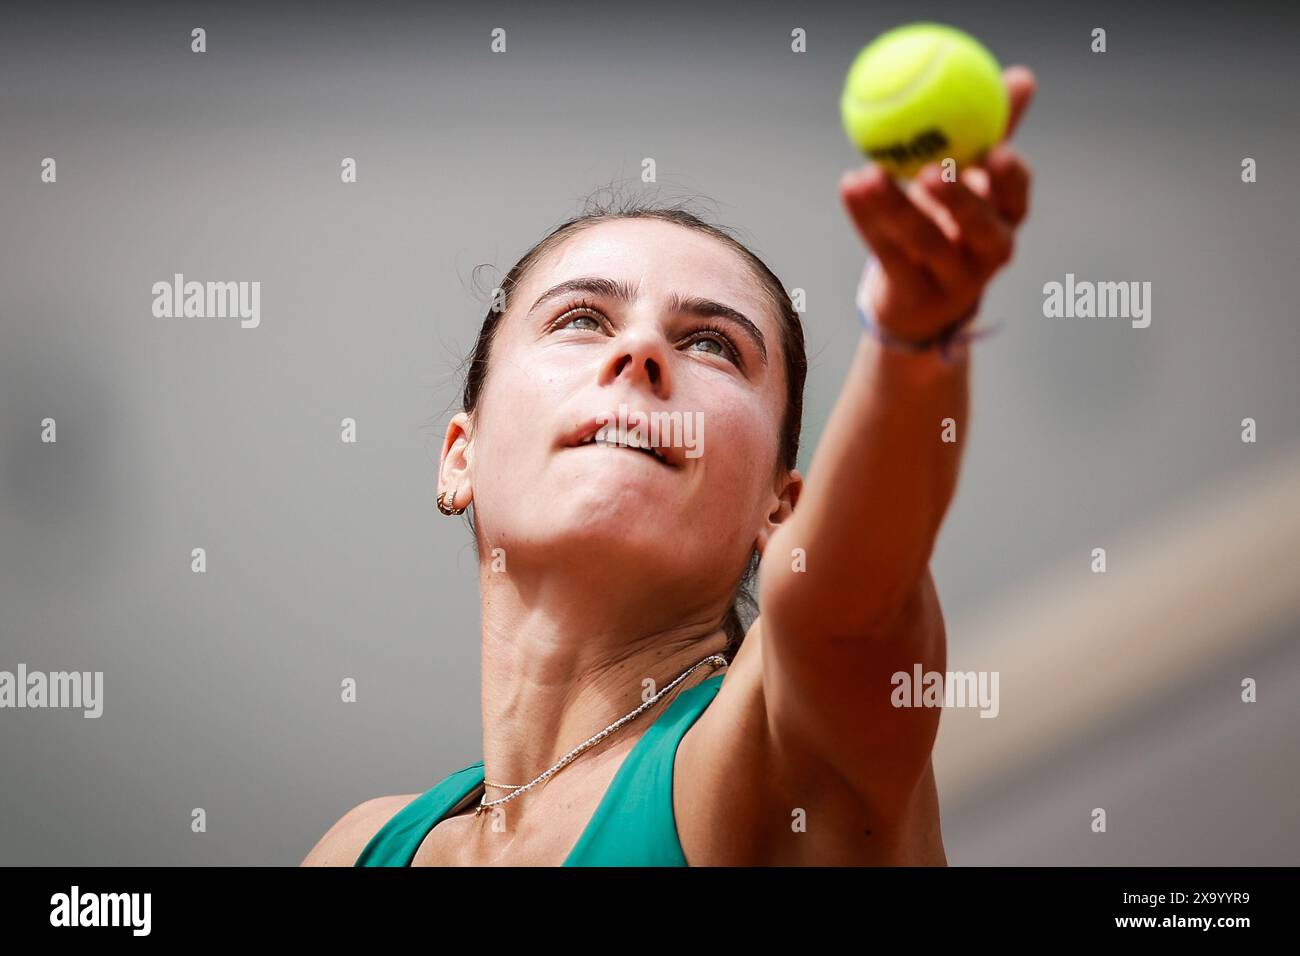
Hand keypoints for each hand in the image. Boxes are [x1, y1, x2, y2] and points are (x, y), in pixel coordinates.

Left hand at [839, 65, 1036, 339]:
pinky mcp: (914, 297)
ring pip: (924, 243)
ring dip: (894, 207)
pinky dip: (866, 218)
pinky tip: (849, 187)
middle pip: (979, 228)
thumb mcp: (972, 177)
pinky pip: (886, 254)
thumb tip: (1021, 77)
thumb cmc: (949, 221)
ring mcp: (952, 281)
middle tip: (930, 170)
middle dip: (958, 200)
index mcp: (1006, 219)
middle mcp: (987, 254)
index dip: (1008, 177)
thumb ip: (989, 130)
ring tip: (868, 174)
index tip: (995, 150)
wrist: (921, 300)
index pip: (1016, 196)